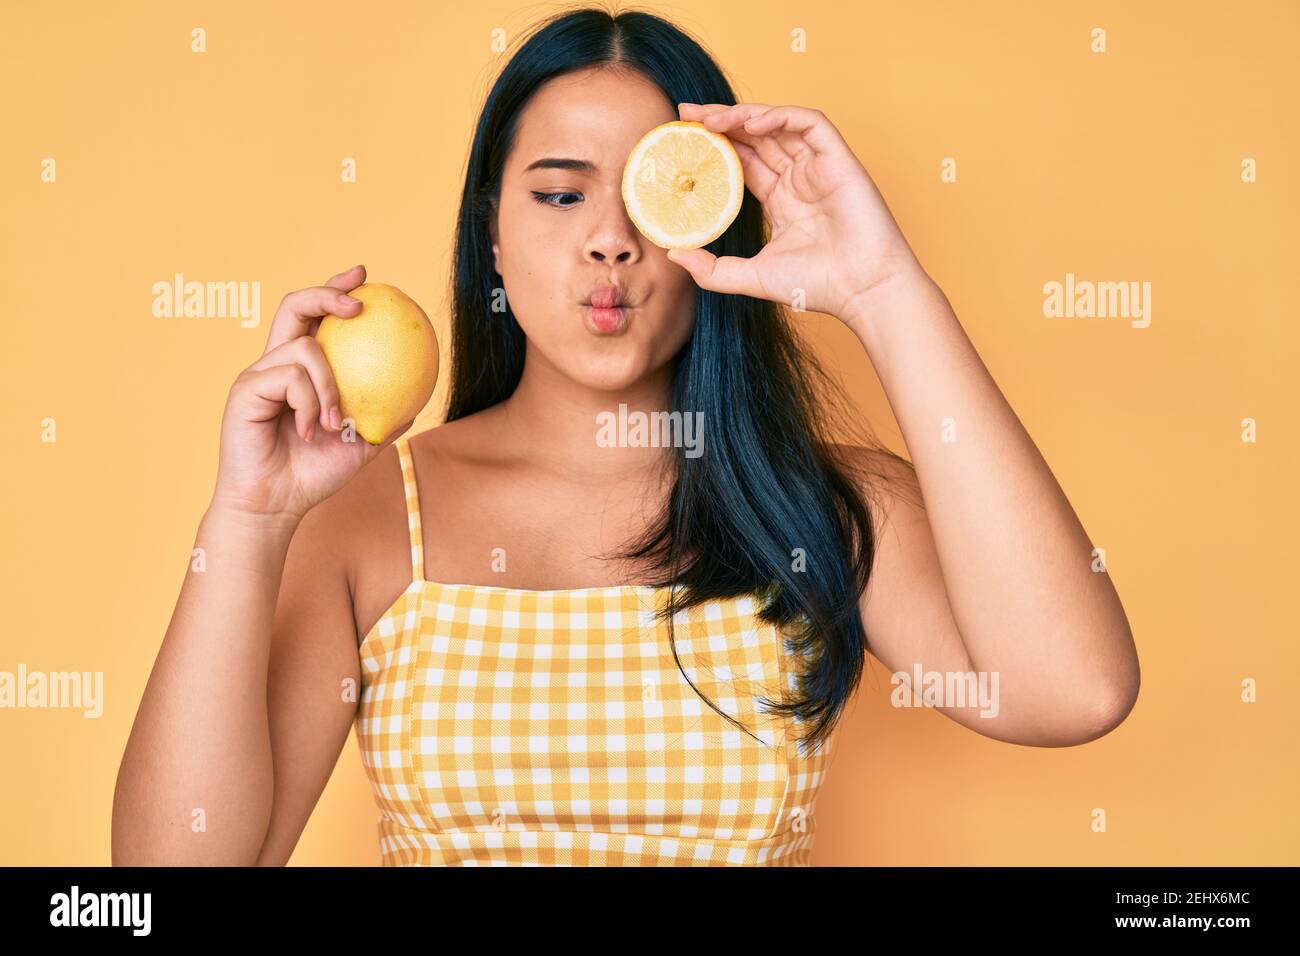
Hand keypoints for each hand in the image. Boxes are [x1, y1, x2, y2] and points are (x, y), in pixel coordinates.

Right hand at [211, 264, 415, 520]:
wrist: (276, 505)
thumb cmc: (313, 476)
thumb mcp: (360, 444)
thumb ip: (383, 418)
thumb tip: (419, 398)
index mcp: (300, 370)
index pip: (315, 317)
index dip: (336, 289)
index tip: (364, 276)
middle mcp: (275, 364)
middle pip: (294, 306)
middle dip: (328, 293)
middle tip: (358, 305)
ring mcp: (257, 375)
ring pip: (304, 350)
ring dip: (330, 385)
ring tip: (335, 422)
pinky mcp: (245, 390)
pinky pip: (290, 379)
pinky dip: (309, 405)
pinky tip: (311, 431)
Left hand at [669, 102, 926, 322]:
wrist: (861, 290)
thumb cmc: (817, 286)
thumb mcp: (751, 276)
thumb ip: (712, 269)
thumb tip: (672, 253)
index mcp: (781, 200)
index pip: (742, 161)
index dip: (715, 146)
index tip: (682, 138)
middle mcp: (798, 179)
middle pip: (755, 137)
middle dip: (721, 121)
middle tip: (687, 114)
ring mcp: (818, 167)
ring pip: (778, 125)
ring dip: (744, 115)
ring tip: (711, 118)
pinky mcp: (838, 159)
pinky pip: (809, 123)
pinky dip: (781, 116)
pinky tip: (752, 123)